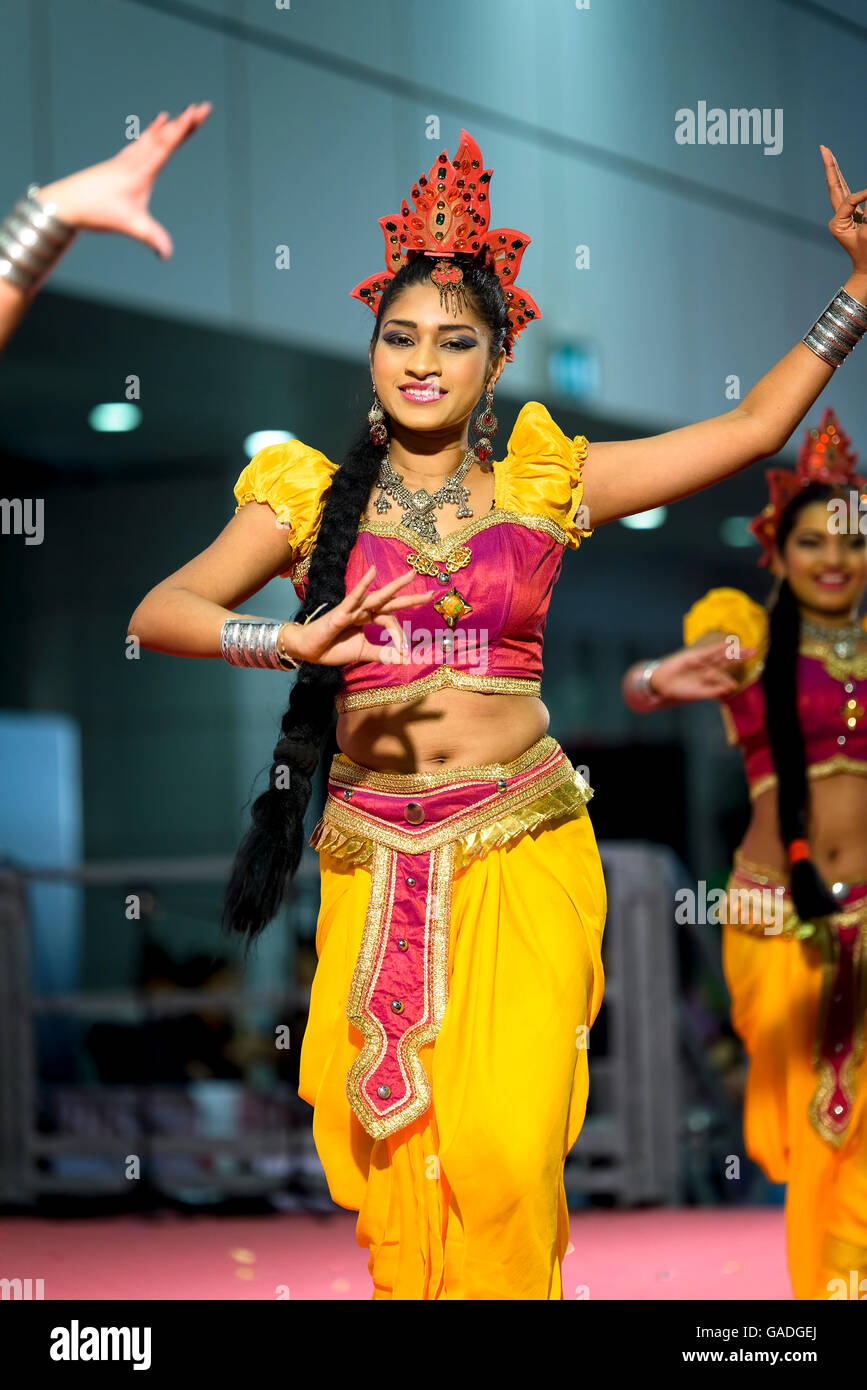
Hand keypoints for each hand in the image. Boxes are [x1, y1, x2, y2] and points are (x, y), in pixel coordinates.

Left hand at [34, 103, 211, 257]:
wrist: (66, 202)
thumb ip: (151, 237)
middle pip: (165, 136)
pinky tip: (158, 124)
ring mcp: (127, 160)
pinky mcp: (121, 164)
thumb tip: (167, 254)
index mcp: (141, 170)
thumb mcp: (129, 225)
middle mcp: (135, 159)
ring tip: (187, 114)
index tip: (198, 112)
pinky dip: (155, 131)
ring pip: (155, 136)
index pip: (167, 144)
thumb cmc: (97, 211)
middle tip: (203, 108)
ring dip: (174, 125)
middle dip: (186, 122)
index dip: (184, 128)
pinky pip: (143, 141)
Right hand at [284, 566, 437, 666]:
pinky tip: (372, 571)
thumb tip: (404, 660)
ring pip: (377, 597)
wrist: (309, 651)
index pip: (391, 622)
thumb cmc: (332, 648)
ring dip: (395, 586)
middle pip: (391, 602)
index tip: (404, 652)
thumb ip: (382, 654)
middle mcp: (363, 609)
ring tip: (411, 575)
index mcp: (368, 617)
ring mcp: (353, 609)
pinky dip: (363, 585)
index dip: (399, 637)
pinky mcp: (341, 612)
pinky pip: (354, 598)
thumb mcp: (363, 652)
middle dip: (411, 597)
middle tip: (432, 594)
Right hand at [649, 640, 755, 702]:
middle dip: (739, 656)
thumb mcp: (698, 693)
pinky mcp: (693, 657)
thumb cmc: (678, 691)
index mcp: (708, 678)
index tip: (748, 671)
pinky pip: (708, 652)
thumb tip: (732, 688)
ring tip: (745, 648)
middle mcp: (706, 668)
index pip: (725, 673)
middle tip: (754, 651)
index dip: (737, 670)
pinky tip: (727, 645)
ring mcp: (700, 662)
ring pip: (720, 655)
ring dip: (732, 651)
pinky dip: (718, 648)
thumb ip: (714, 691)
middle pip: (726, 661)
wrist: (662, 685)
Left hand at [820, 145, 866, 273]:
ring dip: (834, 170)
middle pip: (834, 187)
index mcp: (837, 224)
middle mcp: (837, 218)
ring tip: (827, 154)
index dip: (863, 195)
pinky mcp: (851, 215)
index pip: (850, 200)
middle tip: (823, 148)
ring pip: (838, 188)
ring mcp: (843, 216)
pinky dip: (842, 180)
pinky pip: (846, 193)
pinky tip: (836, 171)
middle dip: (830, 167)